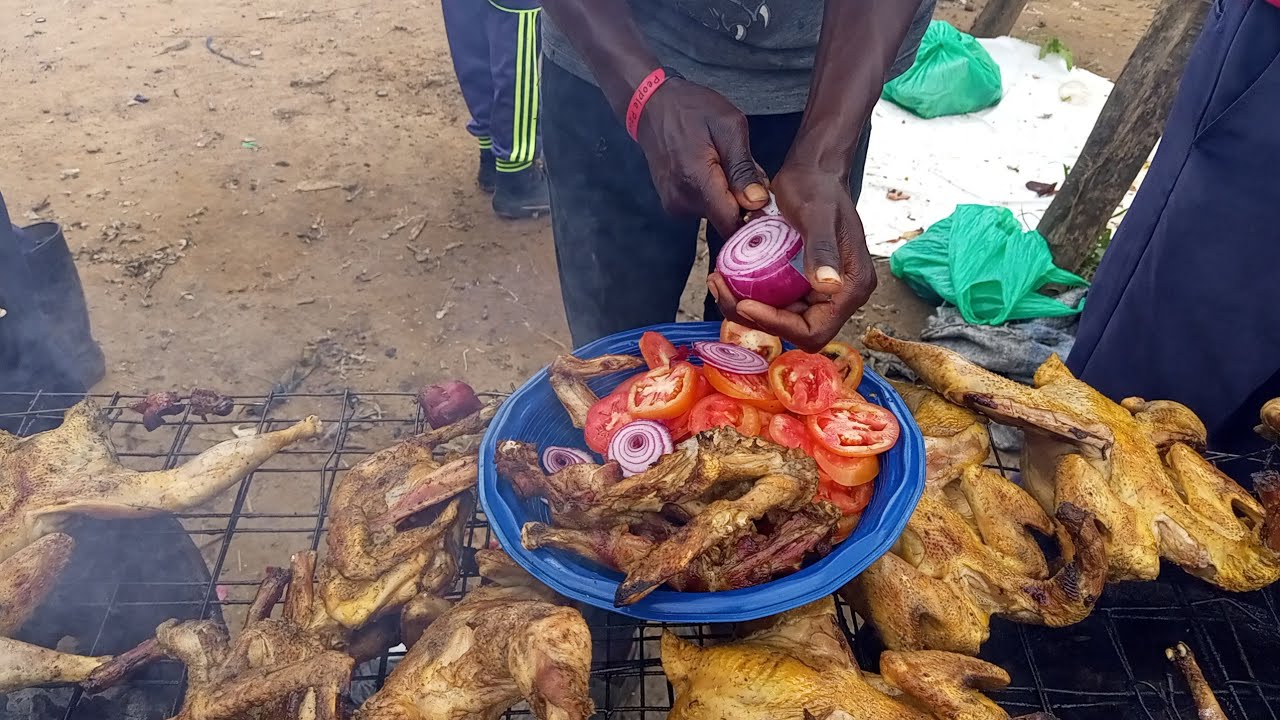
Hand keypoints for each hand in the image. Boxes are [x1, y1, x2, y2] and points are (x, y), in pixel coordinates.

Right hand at [635, 79, 769, 236]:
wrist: (652, 105)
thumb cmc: (692, 109)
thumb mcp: (729, 127)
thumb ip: (743, 168)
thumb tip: (757, 202)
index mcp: (696, 181)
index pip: (732, 224)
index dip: (754, 218)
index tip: (765, 200)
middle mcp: (681, 201)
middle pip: (727, 219)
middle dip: (744, 201)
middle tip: (745, 168)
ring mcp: (674, 204)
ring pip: (717, 214)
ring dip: (729, 196)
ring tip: (724, 163)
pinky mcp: (672, 203)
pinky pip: (703, 207)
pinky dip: (715, 194)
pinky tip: (711, 169)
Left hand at [709, 163, 875, 351]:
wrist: (812, 173)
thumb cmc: (818, 188)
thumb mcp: (818, 216)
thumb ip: (823, 249)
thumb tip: (829, 286)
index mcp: (851, 287)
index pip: (814, 331)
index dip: (778, 325)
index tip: (746, 303)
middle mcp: (837, 296)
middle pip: (793, 330)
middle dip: (754, 317)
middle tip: (722, 290)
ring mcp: (817, 292)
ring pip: (778, 319)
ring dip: (744, 308)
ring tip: (718, 283)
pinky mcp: (799, 284)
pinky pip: (773, 301)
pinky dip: (748, 295)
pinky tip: (726, 278)